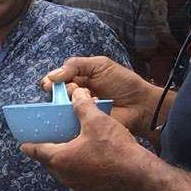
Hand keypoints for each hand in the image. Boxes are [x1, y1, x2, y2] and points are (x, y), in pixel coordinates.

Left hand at [20, 87, 156, 190]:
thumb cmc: (114, 147)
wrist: (137, 174)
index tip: (22, 144)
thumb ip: (81, 106)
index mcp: (59, 158)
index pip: (36, 151)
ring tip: (70, 149)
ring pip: (63, 171)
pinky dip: (78, 169)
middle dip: (49, 151)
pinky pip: (77, 178)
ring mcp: (76, 185)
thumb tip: (76, 93)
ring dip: (64, 160)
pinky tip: (88, 160)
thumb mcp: (96, 120)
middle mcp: (64, 175)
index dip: (28, 145)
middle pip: (49, 162)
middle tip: (51, 141)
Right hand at [41, 55, 163, 137]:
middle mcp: (75, 96)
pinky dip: (75, 115)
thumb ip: (76, 65)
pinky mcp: (82, 126)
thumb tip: (52, 76)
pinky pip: (69, 123)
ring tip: (86, 98)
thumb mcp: (100, 65)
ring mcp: (78, 112)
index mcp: (77, 80)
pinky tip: (87, 110)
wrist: (139, 104)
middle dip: (60, 90)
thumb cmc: (123, 83)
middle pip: (54, 95)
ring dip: (69, 101)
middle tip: (73, 89)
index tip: (51, 83)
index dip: (50, 81)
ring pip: (60, 108)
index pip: (55, 80)